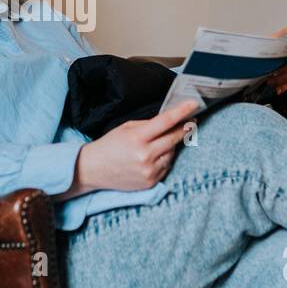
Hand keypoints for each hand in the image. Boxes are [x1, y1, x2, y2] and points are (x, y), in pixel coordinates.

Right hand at [60, 99, 196, 197]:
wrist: (93, 170)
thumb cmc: (109, 145)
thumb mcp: (126, 128)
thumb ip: (148, 124)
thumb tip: (170, 121)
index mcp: (137, 138)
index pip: (165, 122)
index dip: (182, 112)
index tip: (193, 104)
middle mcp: (145, 156)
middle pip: (174, 138)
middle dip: (184, 129)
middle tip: (191, 121)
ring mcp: (149, 171)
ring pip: (172, 153)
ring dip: (171, 145)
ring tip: (160, 142)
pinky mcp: (150, 182)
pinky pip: (166, 166)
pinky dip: (164, 159)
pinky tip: (155, 156)